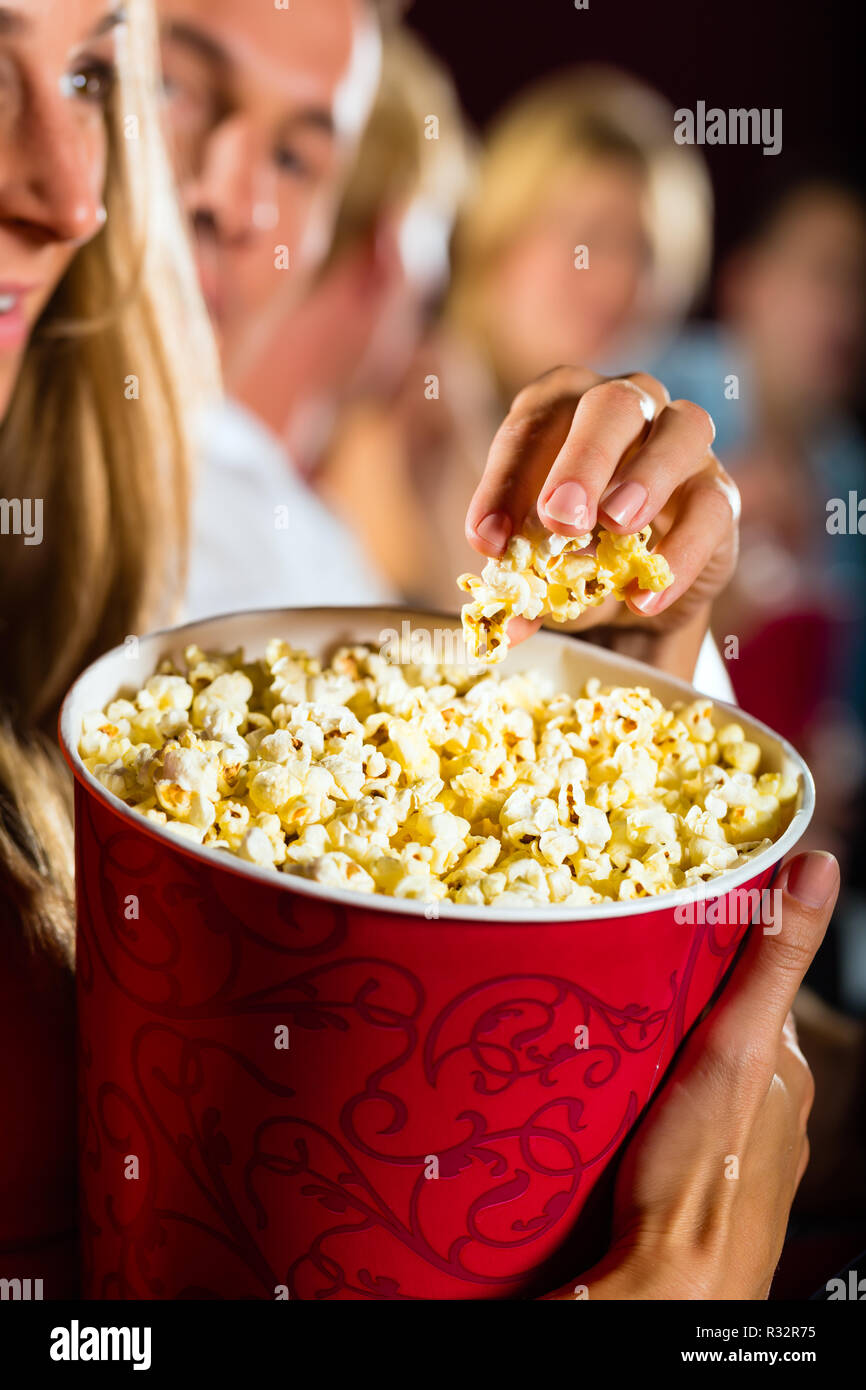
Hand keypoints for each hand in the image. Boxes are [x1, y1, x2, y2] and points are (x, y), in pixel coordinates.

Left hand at [465, 367, 739, 645]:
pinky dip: (680, 552)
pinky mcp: (720, 491)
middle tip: (559, 518)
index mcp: (564, 405)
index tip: (487, 541)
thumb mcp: (534, 564)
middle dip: (584, 459)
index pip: (532, 426)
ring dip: (647, 476)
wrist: (629, 592)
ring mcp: (683, 444)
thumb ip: (519, 582)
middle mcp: (629, 406)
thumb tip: (508, 622)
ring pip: (683, 430)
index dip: (505, 482)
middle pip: (613, 405)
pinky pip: (712, 508)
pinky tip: (642, 595)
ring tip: (615, 526)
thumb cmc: (570, 553)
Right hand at [543, 850, 838, 1299]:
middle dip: (678, 1006)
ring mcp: (740, 1151)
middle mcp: (774, 1110)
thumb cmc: (703, 1175)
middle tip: (622, 986)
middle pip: (723, 1031)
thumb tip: (820, 864)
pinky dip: (655, 1103)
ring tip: (612, 1039)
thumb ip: (774, 957)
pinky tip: (618, 1103)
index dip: (715, 952)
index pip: (755, 985)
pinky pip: (680, 1122)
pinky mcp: (700, 1182)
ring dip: (663, 1056)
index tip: (666, 925)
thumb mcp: (737, 1046)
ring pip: (699, 1078)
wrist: (668, 1288)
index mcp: (785, 1069)